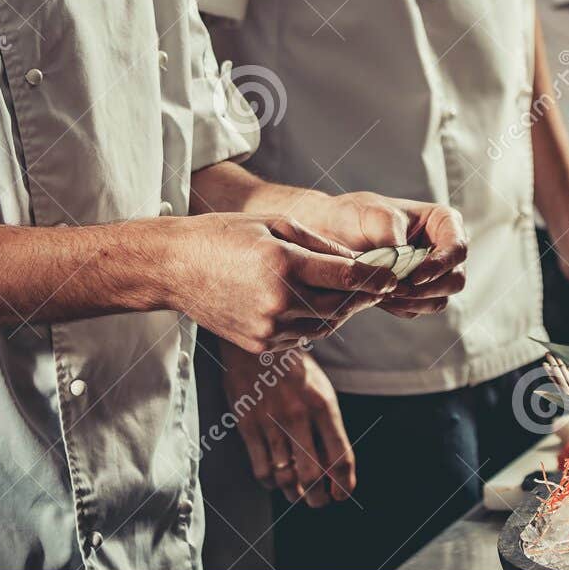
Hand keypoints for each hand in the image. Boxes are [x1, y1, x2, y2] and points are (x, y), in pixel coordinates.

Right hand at [164, 213, 396, 353]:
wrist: (175, 267)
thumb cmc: (224, 235)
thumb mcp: (275, 224)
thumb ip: (320, 244)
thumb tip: (358, 261)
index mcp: (283, 264)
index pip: (347, 275)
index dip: (376, 275)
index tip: (393, 273)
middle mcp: (278, 301)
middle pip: (341, 304)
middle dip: (363, 294)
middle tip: (377, 282)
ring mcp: (268, 328)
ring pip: (325, 325)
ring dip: (342, 310)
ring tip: (347, 292)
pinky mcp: (260, 345)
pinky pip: (302, 336)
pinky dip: (315, 322)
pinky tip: (314, 304)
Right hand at [221, 342, 353, 507]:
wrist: (256, 344)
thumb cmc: (293, 368)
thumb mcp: (320, 389)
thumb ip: (327, 426)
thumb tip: (332, 467)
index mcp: (324, 405)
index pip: (340, 456)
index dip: (344, 485)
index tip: (341, 495)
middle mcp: (299, 415)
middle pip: (313, 475)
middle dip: (319, 498)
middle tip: (319, 501)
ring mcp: (271, 421)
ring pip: (286, 477)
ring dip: (294, 494)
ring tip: (298, 495)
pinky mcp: (247, 424)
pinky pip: (261, 469)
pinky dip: (271, 483)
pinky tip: (275, 480)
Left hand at [284, 191, 467, 318]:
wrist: (330, 234)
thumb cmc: (354, 214)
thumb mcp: (372, 214)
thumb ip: (392, 234)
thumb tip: (403, 259)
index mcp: (443, 222)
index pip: (458, 248)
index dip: (441, 265)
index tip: (414, 275)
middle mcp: (443, 249)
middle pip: (455, 279)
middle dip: (427, 288)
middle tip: (395, 289)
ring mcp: (431, 274)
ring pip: (439, 300)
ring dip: (413, 301)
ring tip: (383, 292)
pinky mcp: (415, 293)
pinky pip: (417, 309)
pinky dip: (401, 307)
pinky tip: (379, 296)